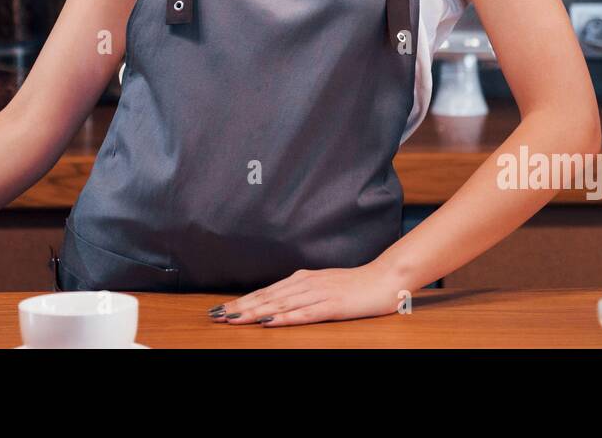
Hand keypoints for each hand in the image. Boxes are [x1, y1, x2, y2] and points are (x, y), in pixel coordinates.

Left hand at [209, 260, 407, 327]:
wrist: (386, 279)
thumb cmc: (357, 285)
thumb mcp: (325, 286)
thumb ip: (303, 292)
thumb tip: (279, 302)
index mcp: (303, 279)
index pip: (266, 292)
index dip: (242, 300)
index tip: (221, 309)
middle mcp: (306, 283)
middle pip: (267, 297)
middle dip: (239, 307)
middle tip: (215, 315)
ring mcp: (319, 294)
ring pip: (279, 304)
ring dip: (253, 312)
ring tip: (232, 319)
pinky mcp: (332, 305)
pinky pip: (304, 313)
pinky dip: (284, 318)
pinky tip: (268, 323)